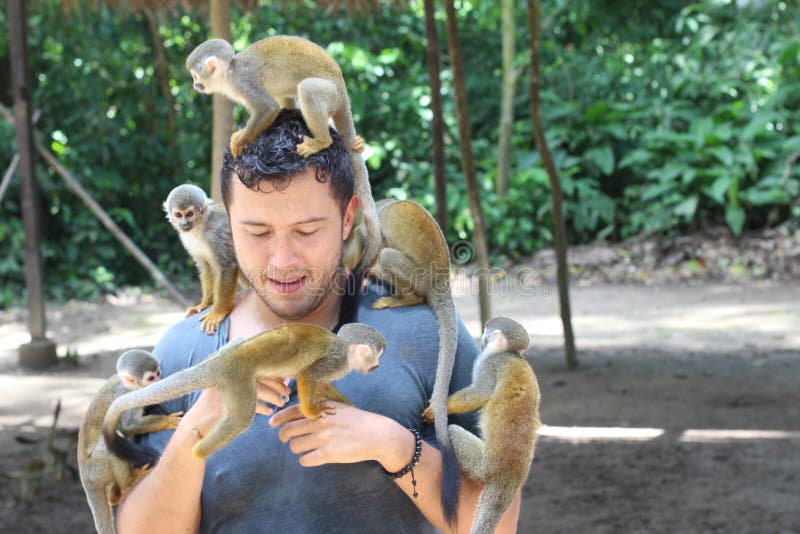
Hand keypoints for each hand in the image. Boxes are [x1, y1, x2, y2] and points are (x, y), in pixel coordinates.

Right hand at [177, 377, 290, 436]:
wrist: (195, 431)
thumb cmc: (217, 410)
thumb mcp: (231, 392)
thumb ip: (248, 382)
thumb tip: (276, 376)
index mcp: (225, 370)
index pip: (254, 364)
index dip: (272, 372)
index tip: (284, 379)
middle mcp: (223, 377)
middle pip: (259, 373)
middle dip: (276, 383)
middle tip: (287, 392)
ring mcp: (223, 391)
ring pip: (257, 388)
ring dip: (273, 395)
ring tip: (281, 402)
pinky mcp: (223, 407)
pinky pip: (250, 404)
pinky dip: (263, 408)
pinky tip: (269, 412)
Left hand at [268, 402, 413, 471]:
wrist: (376, 434)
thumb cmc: (356, 421)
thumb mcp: (338, 407)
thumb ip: (319, 407)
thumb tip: (297, 410)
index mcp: (322, 408)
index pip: (292, 411)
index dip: (278, 418)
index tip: (272, 423)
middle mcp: (320, 421)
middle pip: (288, 430)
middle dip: (283, 436)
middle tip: (286, 439)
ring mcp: (324, 438)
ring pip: (295, 446)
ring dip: (296, 448)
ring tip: (305, 448)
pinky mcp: (329, 454)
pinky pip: (305, 460)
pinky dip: (305, 460)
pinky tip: (312, 457)